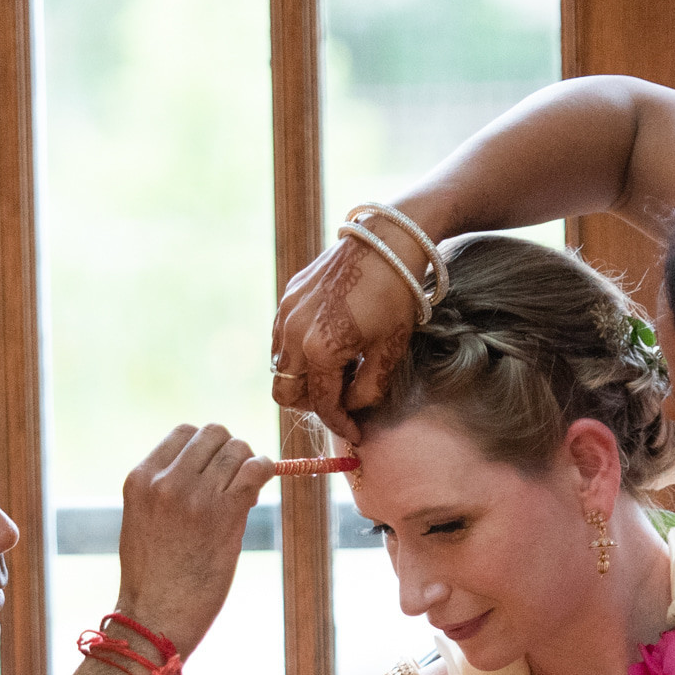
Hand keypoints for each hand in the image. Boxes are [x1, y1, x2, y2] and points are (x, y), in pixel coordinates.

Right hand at [111, 425, 276, 662]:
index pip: (184, 432)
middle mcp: (166, 481)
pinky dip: (265, 471)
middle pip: (214, 433)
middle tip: (234, 480)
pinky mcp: (224, 514)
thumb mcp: (143, 520)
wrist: (155, 618)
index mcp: (141, 478)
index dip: (206, 446)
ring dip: (248, 465)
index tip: (214, 469)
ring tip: (243, 495)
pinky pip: (256, 469)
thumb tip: (218, 466)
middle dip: (230, 451)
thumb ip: (168, 488)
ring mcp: (195, 496)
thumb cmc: (153, 577)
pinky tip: (259, 490)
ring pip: (238, 449)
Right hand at [270, 229, 425, 441]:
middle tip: (340, 399)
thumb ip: (368, 390)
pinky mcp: (287, 298)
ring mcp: (286, 313)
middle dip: (313, 404)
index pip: (323, 404)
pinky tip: (328, 344)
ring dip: (303, 378)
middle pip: (286, 394)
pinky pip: (281, 340)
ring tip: (338, 370)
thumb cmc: (396, 296)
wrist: (386, 242)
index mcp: (321, 350)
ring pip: (279, 368)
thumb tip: (350, 407)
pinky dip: (298, 353)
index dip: (340, 424)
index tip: (355, 432)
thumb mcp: (390, 350)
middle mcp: (294, 334)